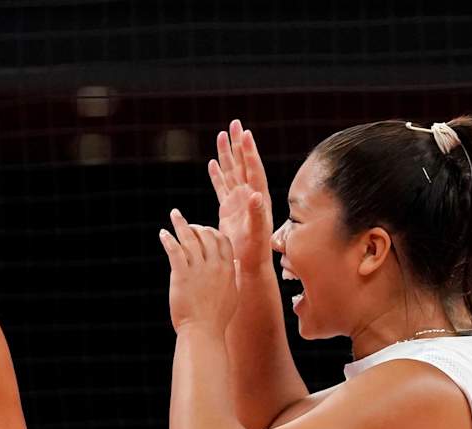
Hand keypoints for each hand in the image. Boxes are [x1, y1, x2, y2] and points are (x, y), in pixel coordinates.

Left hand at [160, 209, 237, 331]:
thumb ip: (234, 276)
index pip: (222, 241)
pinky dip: (168, 239)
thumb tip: (236, 263)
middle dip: (197, 227)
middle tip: (187, 225)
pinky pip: (175, 250)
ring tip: (174, 215)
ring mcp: (199, 269)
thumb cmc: (217, 318)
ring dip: (181, 224)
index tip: (204, 230)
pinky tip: (163, 233)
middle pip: (207, 235)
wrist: (203, 331)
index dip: (212, 232)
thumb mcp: (233, 294)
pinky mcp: (182, 275)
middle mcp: (215, 266)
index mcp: (228, 269)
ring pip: (190, 239)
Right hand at [208, 120, 272, 274]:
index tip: (245, 134)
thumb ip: (257, 213)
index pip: (253, 169)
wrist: (250, 263)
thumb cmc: (256, 250)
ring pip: (231, 171)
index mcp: (258, 197)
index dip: (249, 152)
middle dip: (238, 144)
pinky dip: (217, 174)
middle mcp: (250, 194)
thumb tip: (256, 195)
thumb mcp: (258, 232)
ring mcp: (239, 200)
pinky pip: (222, 187)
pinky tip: (213, 163)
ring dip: (227, 154)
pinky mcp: (229, 208)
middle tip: (234, 123)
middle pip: (243, 164)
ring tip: (222, 135)